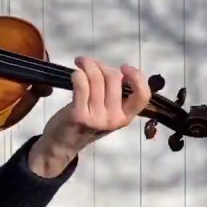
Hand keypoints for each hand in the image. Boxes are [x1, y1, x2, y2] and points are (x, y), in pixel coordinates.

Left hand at [29, 57, 151, 176]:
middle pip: (114, 78)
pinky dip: (78, 74)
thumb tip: (115, 70)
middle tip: (91, 65)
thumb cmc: (88, 122)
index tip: (124, 67)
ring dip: (87, 65)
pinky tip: (75, 73)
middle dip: (101, 66)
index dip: (136, 77)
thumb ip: (117, 94)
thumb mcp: (109, 112)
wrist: (63, 143)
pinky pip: (81, 85)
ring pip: (96, 78)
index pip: (142, 95)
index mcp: (126, 116)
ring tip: (81, 63)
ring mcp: (97, 118)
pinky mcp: (79, 115)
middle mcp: (114, 118)